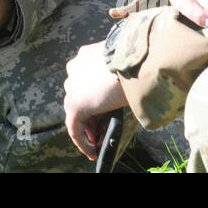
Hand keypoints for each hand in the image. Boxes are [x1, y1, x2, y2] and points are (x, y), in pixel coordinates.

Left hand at [63, 41, 127, 160]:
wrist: (133, 59)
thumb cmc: (135, 58)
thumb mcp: (124, 65)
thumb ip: (116, 75)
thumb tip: (123, 89)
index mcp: (85, 57)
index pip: (85, 81)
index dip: (94, 98)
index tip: (104, 110)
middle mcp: (74, 69)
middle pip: (78, 96)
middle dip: (90, 114)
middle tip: (100, 128)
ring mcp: (72, 86)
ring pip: (75, 111)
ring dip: (87, 128)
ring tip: (98, 141)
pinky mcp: (75, 104)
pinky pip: (74, 127)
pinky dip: (82, 141)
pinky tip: (93, 150)